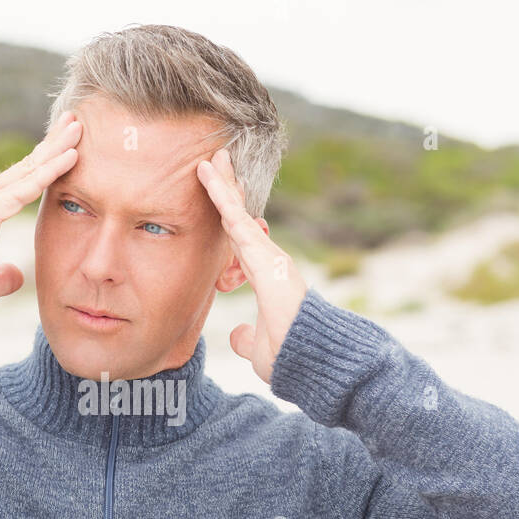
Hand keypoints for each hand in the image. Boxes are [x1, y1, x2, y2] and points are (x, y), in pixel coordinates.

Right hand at [0, 111, 81, 317]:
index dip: (43, 165)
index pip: (20, 182)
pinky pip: (30, 185)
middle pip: (26, 166)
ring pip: (30, 168)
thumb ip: (2, 277)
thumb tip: (16, 277)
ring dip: (56, 147)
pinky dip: (52, 169)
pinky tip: (71, 154)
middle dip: (51, 144)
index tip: (64, 148)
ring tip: (77, 126)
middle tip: (74, 122)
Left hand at [197, 148, 307, 383]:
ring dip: (223, 184)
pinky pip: (234, 218)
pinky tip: (208, 174)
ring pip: (237, 212)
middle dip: (229, 190)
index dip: (229, 219)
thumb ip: (245, 339)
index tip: (222, 200)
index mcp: (266, 277)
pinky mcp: (263, 255)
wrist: (310, 361)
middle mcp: (268, 261)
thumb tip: (235, 335)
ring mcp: (267, 255)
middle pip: (240, 219)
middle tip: (216, 163)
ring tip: (210, 158)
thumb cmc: (291, 358)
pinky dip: (220, 194)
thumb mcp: (259, 350)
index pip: (241, 242)